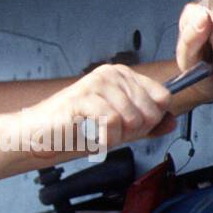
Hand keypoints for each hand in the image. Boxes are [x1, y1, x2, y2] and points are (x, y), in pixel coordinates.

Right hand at [13, 64, 176, 166]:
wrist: (40, 134)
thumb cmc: (76, 128)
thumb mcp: (120, 128)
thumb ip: (147, 125)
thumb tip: (172, 122)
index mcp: (123, 75)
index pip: (162, 97)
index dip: (151, 120)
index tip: (130, 126)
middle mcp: (112, 74)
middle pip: (150, 110)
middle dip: (134, 131)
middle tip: (109, 131)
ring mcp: (97, 83)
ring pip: (132, 118)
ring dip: (116, 137)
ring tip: (96, 133)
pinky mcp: (83, 98)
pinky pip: (113, 122)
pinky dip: (105, 138)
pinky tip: (91, 135)